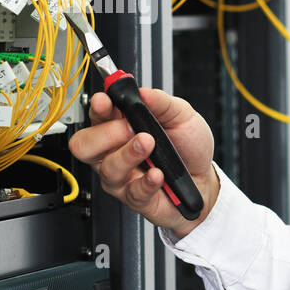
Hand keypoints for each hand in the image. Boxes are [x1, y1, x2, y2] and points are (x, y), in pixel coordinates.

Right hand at [67, 87, 218, 238]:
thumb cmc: (188, 146)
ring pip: (108, 169)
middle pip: (84, 145)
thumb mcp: (182, 115)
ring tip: (149, 145)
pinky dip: (146, 182)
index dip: (97, 108)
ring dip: (128, 154)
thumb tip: (142, 91)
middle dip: (103, 134)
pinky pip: (132, 192)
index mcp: (120, 125)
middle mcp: (114, 151)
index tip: (105, 102)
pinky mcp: (134, 198)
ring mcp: (122, 176)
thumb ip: (162, 102)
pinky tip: (158, 173)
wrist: (205, 178)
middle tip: (129, 128)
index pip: (97, 115)